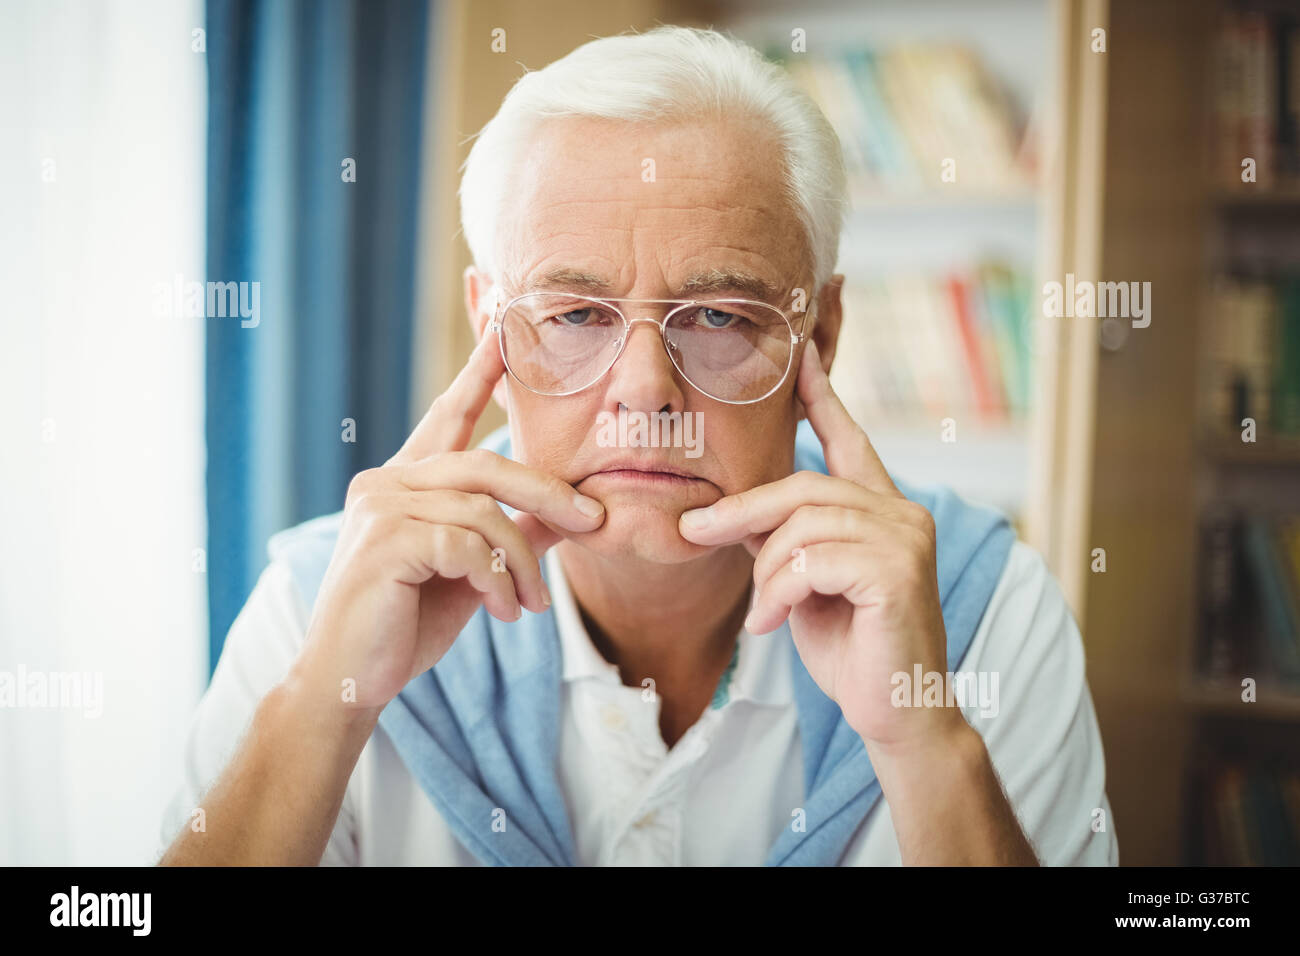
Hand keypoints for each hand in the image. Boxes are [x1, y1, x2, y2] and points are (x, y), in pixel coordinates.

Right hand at [292, 333, 605, 710]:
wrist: (352, 680)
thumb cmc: (407, 622)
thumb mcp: (474, 571)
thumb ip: (516, 532)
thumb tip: (575, 512)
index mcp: (405, 481)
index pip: (448, 415)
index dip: (479, 373)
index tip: (504, 326)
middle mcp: (386, 482)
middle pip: (486, 464)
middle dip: (546, 492)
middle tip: (592, 520)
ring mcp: (379, 507)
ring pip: (482, 510)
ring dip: (521, 562)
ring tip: (530, 604)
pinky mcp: (383, 541)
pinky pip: (466, 544)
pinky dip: (496, 579)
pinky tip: (500, 611)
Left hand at [678, 341, 959, 750]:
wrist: (895, 712)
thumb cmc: (852, 649)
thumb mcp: (806, 585)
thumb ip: (785, 541)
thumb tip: (731, 512)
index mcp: (883, 510)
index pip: (850, 439)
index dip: (821, 396)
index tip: (800, 354)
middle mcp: (903, 513)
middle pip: (803, 485)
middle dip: (742, 510)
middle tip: (696, 530)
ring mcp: (905, 540)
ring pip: (802, 525)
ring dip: (766, 572)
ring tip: (763, 612)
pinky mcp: (898, 572)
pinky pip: (811, 561)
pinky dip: (779, 594)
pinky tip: (773, 624)